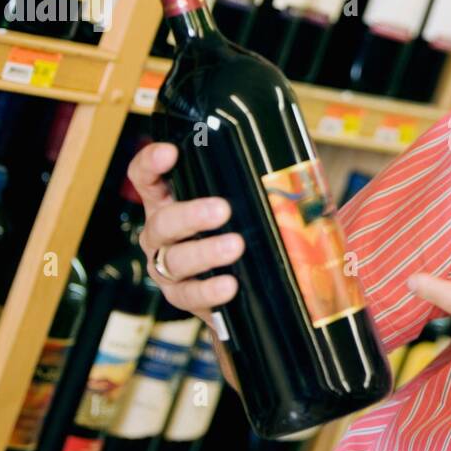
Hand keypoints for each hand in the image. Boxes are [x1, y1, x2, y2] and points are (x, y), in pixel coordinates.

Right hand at [127, 142, 244, 392]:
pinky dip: (209, 290)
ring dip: (205, 251)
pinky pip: (190, 295)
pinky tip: (229, 285)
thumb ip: (257, 188)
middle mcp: (160, 234)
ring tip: (235, 246)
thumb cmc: (241, 233)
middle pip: (162, 221)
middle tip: (222, 210)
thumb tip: (304, 174)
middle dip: (191, 214)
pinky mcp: (182, 297)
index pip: (146, 177)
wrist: (238, 289)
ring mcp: (167, 267)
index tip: (170, 153)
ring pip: (174, 259)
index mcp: (170, 202)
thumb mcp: (242, 207)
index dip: (151, 163)